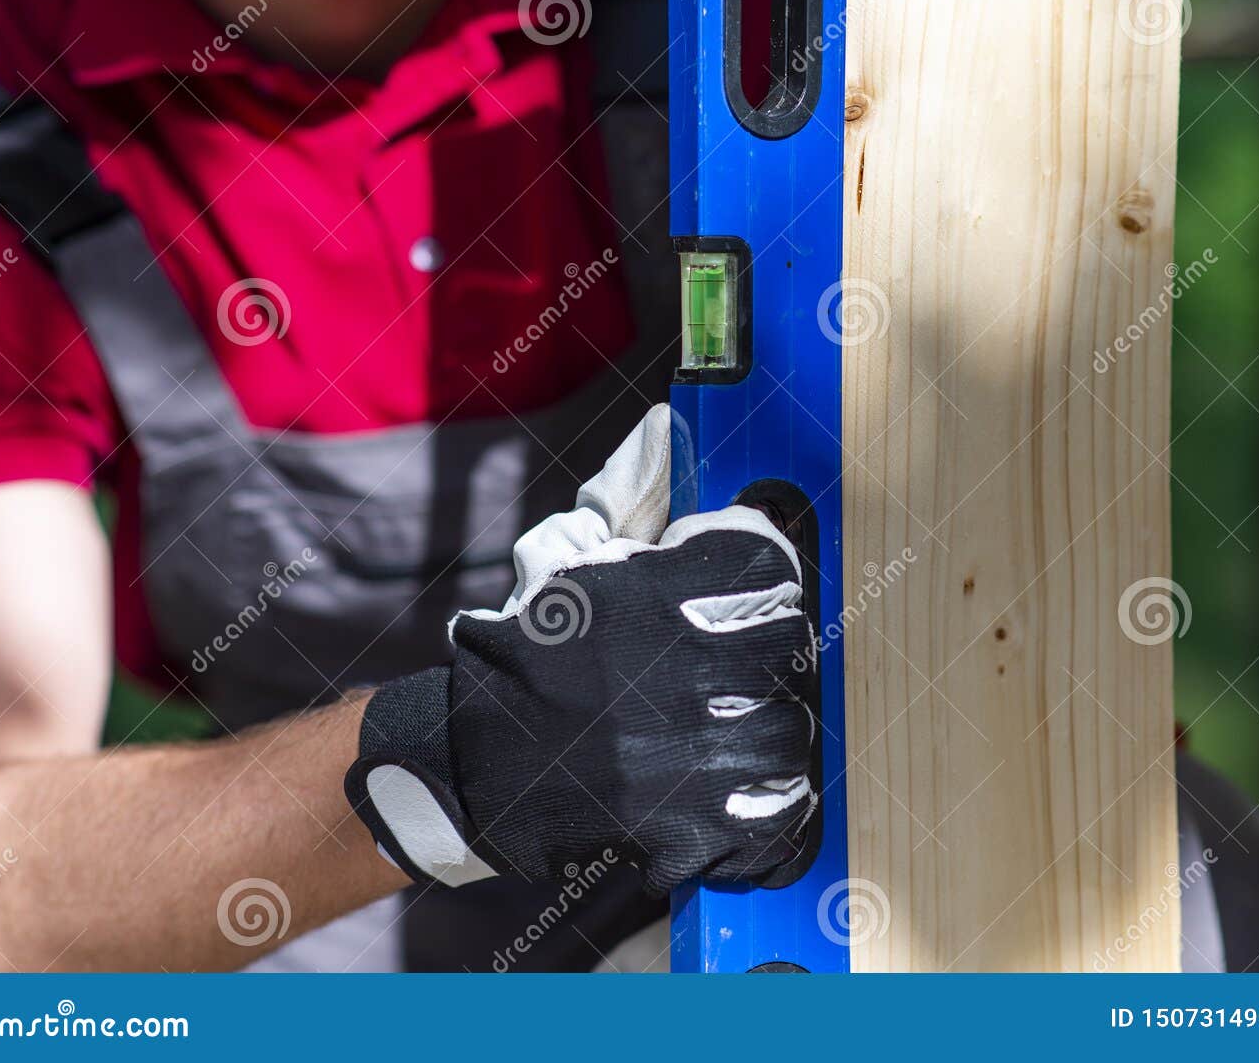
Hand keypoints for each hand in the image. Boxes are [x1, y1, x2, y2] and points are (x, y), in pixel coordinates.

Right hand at [345, 405, 816, 893]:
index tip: (742, 579)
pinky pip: (776, 810)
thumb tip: (665, 427)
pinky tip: (734, 783)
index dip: (758, 566)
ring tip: (730, 725)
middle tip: (735, 657)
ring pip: (789, 728)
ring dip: (767, 723)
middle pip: (785, 642)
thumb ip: (626, 495)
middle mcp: (674, 672)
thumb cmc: (529, 653)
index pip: (763, 561)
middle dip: (764, 645)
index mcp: (644, 594)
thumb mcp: (566, 557)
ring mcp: (687, 759)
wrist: (469, 767)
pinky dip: (767, 800)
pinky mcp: (689, 831)